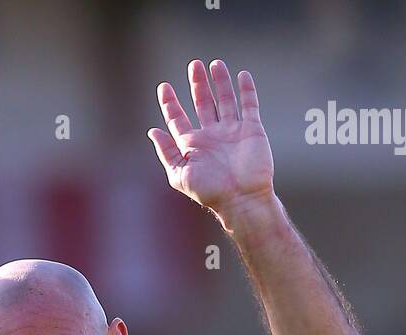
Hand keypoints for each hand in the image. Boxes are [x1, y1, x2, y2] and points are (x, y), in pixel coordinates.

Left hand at [148, 59, 274, 228]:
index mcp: (193, 146)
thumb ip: (167, 152)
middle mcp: (212, 136)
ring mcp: (232, 131)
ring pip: (225, 100)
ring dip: (220, 82)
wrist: (241, 199)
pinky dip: (246, 90)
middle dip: (197, 85)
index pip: (178, 119)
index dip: (170, 103)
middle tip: (194, 65)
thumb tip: (153, 130)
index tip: (164, 87)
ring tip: (214, 64)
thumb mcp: (180, 174)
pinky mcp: (252, 130)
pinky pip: (249, 105)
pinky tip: (241, 75)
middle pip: (202, 103)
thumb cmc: (210, 191)